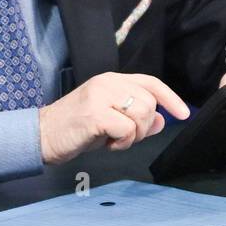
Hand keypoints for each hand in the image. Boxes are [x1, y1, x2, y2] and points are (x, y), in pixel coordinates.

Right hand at [38, 72, 189, 164]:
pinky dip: (122, 143)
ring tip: (114, 140)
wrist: (41, 136)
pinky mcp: (95, 114)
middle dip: (144, 126)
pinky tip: (106, 144)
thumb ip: (136, 118)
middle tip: (125, 137)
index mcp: (110, 80)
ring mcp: (100, 97)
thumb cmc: (73, 129)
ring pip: (142, 114)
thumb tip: (161, 120)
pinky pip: (127, 129)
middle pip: (149, 102)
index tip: (183, 113)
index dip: (171, 98)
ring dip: (134, 135)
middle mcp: (106, 83)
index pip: (150, 83)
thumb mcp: (109, 121)